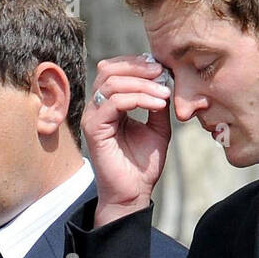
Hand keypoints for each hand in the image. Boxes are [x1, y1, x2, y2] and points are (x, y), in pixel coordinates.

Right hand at [82, 54, 172, 224]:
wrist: (133, 193)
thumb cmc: (142, 164)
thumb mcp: (158, 129)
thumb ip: (158, 105)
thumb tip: (165, 81)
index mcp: (109, 104)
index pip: (116, 70)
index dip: (138, 64)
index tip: (163, 68)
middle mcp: (97, 107)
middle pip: (109, 70)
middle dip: (138, 68)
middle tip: (162, 73)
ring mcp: (93, 116)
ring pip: (112, 84)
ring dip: (142, 84)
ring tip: (164, 94)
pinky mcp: (94, 128)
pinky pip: (113, 103)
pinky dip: (138, 99)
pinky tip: (157, 105)